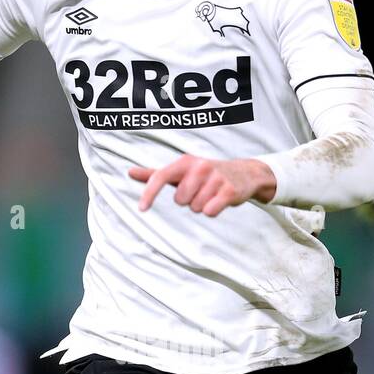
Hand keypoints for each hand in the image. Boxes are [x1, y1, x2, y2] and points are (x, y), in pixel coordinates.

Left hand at [129, 154, 276, 215]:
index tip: (141, 209)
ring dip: (201, 205)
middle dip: (188, 200)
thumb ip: (155, 173)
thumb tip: (130, 172)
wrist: (244, 173)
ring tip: (211, 194)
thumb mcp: (181, 170)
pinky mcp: (229, 191)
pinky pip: (210, 211)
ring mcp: (216, 178)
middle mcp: (200, 166)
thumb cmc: (205, 174)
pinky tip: (219, 200)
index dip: (150, 193)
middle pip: (180, 200)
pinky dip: (212, 210)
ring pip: (195, 208)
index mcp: (185, 162)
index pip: (161, 176)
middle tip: (200, 191)